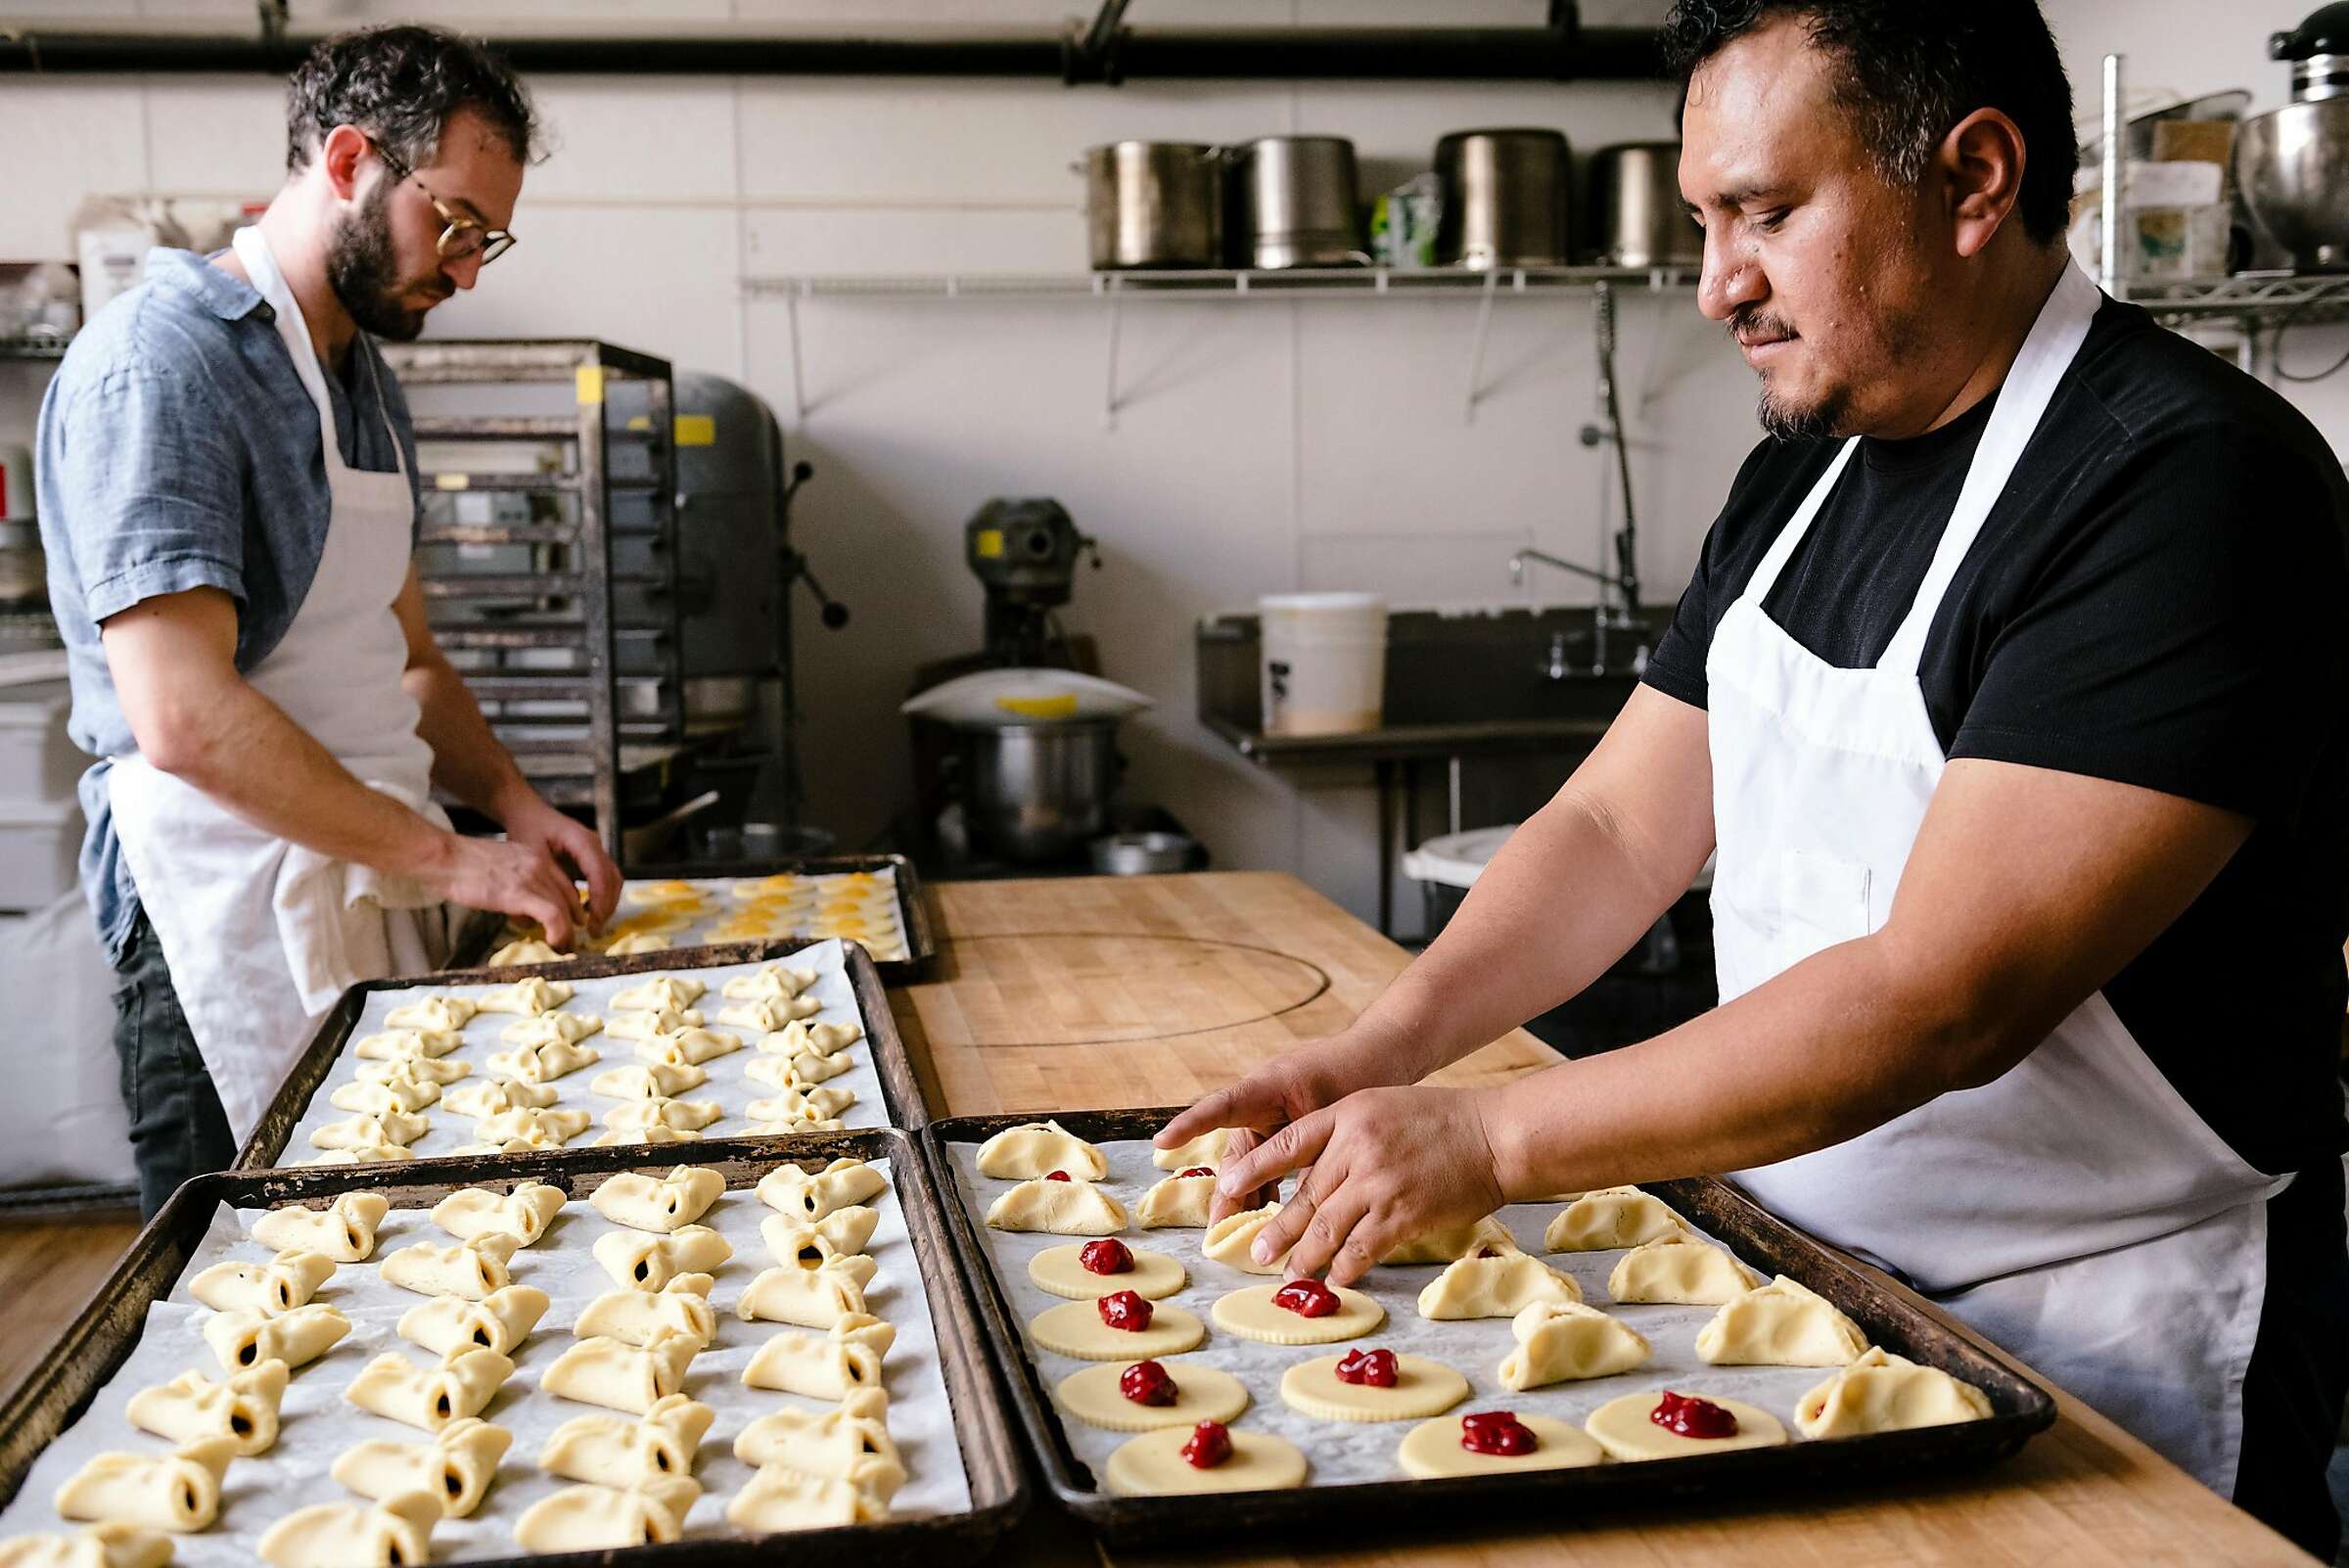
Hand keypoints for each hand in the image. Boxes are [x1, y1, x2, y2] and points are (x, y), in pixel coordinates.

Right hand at [418, 832, 592, 949]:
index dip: (571, 906)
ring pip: (564, 908)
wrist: (444, 858)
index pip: (564, 883)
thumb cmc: (460, 865)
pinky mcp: (520, 893)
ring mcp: (532, 877)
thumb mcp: (498, 867)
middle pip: (569, 896)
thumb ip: (515, 882)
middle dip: (573, 921)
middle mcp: (539, 863)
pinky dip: (558, 931)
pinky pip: (552, 915)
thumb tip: (521, 907)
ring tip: (563, 948)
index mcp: (534, 856)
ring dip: (567, 932)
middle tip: (570, 941)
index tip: (570, 922)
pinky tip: (554, 942)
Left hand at [498, 796, 622, 933]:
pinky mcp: (591, 857)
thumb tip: (556, 911)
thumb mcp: (530, 854)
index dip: (600, 900)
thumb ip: (545, 880)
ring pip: (613, 880)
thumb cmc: (527, 828)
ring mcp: (596, 850)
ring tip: (593, 925)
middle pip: (612, 879)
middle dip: (607, 906)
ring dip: (606, 903)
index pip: (600, 873)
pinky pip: (604, 879)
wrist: (527, 811)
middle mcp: (594, 844)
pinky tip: (587, 911)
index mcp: (582, 840)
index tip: (593, 922)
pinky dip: (601, 896)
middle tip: (594, 931)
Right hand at [1152, 1023, 1427, 1224]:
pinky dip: (1270, 1187)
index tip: (1163, 1141)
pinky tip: (1272, 1219)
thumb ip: (1311, 1152)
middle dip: (1226, 1195)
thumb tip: (1300, 1206)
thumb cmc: (1358, 1072)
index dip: (1191, 1125)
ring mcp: (1271, 1116)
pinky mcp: (1285, 1128)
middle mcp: (1261, 1101)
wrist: (1381, 1052)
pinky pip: (1269, 1162)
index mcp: (1267, 1085)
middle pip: (1236, 1154)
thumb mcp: (1335, 1113)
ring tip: (1242, 1236)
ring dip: (1248, 1197)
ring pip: (1251, 1164)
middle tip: (1218, 1232)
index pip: (1221, 1105)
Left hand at [1213, 1084, 1506, 1287]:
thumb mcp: (1383, 1107)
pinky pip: (1362, 1249)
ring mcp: (1378, 1183)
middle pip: (1305, 1195)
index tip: (1227, 1184)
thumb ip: (1347, 1136)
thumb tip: (1315, 1177)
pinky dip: (1345, 1269)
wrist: (1495, 1136)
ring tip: (1288, 1276)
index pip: (1289, 1142)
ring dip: (1304, 1257)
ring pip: (1327, 1227)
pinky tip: (1335, 1281)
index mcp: (1348, 1115)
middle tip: (1256, 1252)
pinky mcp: (1402, 1214)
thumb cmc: (1443, 1121)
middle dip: (1278, 1229)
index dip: (1255, 1165)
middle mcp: (1356, 1147)